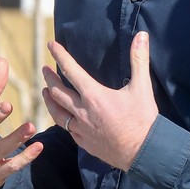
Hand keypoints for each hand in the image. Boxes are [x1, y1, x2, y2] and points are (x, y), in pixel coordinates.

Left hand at [42, 32, 157, 171]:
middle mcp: (83, 112)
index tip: (51, 46)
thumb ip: (139, 59)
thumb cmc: (143, 119)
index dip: (60, 56)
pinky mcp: (84, 142)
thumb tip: (142, 36)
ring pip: (57, 113)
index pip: (71, 70)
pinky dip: (62, 120)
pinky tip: (63, 117)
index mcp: (94, 96)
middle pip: (57, 92)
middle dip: (49, 78)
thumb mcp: (142, 87)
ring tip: (45, 92)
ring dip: (49, 100)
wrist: (144, 152)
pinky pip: (67, 129)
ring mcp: (81, 129)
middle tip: (45, 70)